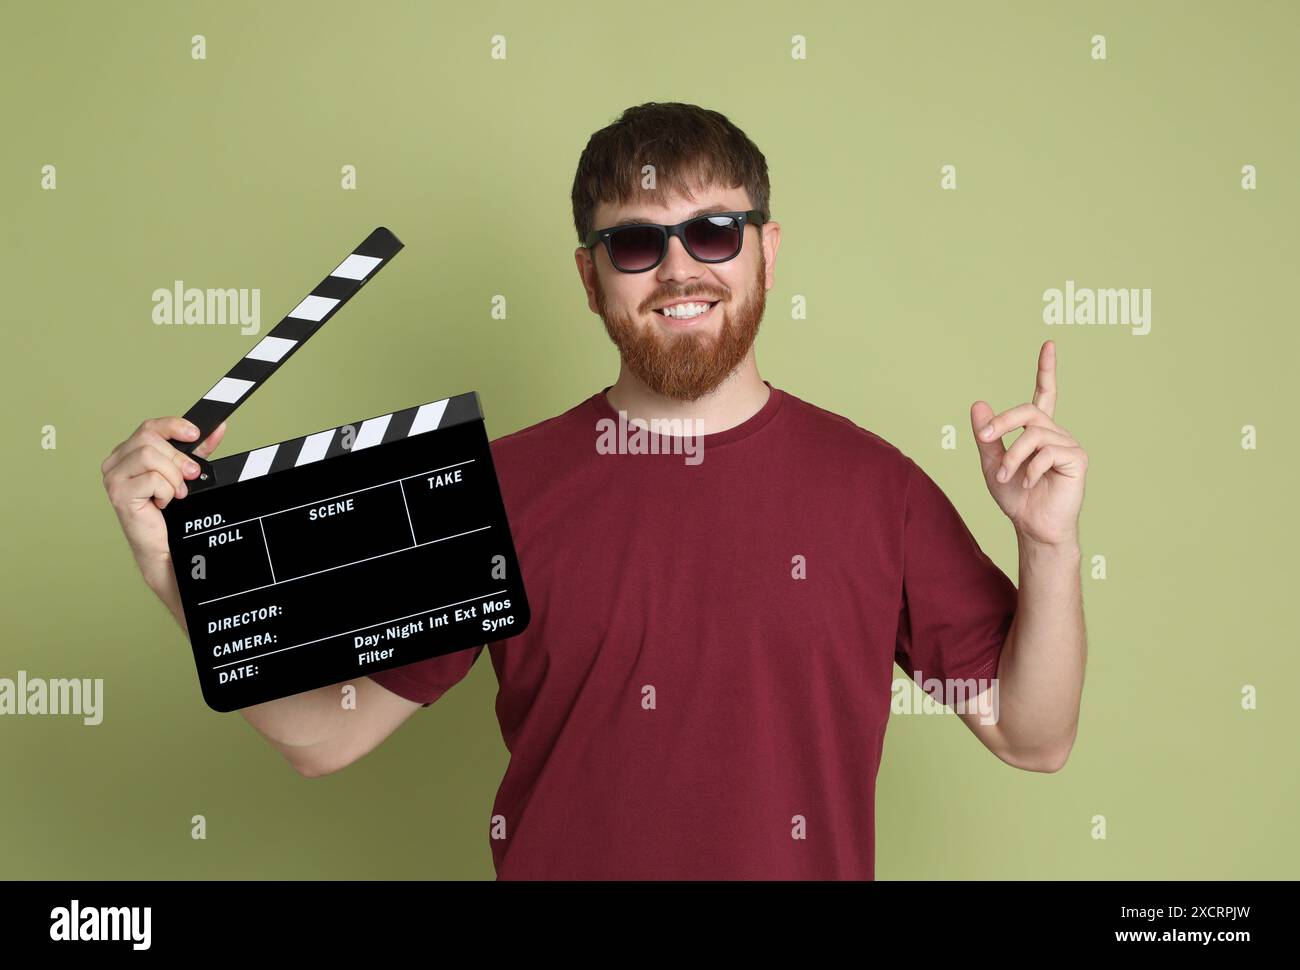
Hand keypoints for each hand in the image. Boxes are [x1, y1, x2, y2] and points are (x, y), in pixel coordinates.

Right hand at [101, 417, 226, 591]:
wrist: (164, 544)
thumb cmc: (169, 510)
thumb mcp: (185, 472)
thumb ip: (199, 450)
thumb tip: (217, 428)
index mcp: (127, 452)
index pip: (149, 427)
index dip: (173, 426)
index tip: (195, 434)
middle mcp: (115, 462)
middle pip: (150, 440)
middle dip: (177, 458)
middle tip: (189, 476)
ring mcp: (113, 478)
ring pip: (150, 457)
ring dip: (172, 477)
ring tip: (175, 493)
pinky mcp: (118, 494)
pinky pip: (152, 480)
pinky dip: (167, 492)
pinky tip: (163, 503)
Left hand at [971, 340, 1087, 547]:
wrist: (1032, 526)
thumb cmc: (1015, 497)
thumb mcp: (991, 463)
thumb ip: (986, 435)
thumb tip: (978, 403)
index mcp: (1037, 431)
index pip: (1044, 394)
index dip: (1046, 370)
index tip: (1049, 344)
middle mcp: (1055, 433)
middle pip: (1027, 411)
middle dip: (1002, 422)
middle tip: (985, 437)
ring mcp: (1068, 445)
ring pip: (1033, 433)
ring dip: (1012, 455)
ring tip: (1005, 475)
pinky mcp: (1077, 459)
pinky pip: (1047, 451)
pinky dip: (1030, 468)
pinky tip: (1028, 482)